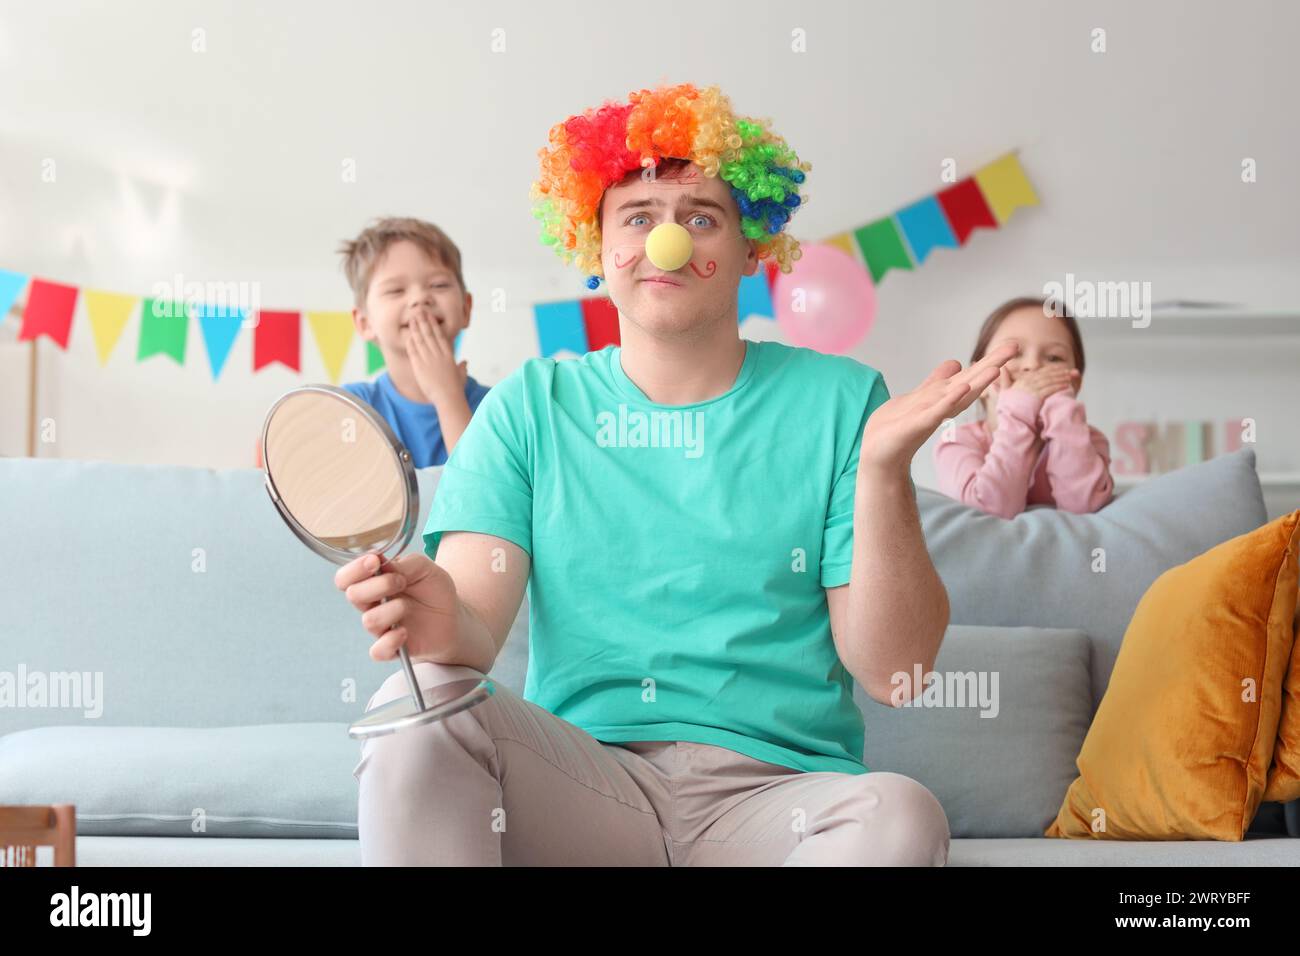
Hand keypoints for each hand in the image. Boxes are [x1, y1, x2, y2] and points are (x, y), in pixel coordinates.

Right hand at [334, 551, 460, 662]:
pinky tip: (404, 632)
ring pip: (369, 620)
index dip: (354, 569)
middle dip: (378, 585)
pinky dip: (390, 641)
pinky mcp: (392, 647)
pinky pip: (377, 651)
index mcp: (373, 582)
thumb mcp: (424, 567)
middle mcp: (372, 604)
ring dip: (392, 609)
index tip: (375, 562)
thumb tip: (378, 561)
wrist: (453, 616)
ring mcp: (381, 627)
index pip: (346, 578)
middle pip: (353, 595)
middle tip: (402, 581)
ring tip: (409, 606)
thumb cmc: (433, 590)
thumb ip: (402, 563)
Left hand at [406, 312, 467, 404]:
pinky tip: (408, 335)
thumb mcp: (461, 375)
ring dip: (416, 329)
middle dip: (424, 322)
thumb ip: (462, 367)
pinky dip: (410, 342)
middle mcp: (438, 355)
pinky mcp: (420, 367)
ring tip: (412, 319)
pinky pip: (413, 351)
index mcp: (448, 355)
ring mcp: (428, 360)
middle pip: (429, 334)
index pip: (440, 336)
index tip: (430, 317)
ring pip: (420, 340)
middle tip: (419, 312)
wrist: (448, 398)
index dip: (434, 325)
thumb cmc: (456, 389)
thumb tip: (465, 362)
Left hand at [861, 342, 1019, 475]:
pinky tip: (963, 389)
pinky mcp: (916, 425)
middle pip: (971, 382)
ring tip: (996, 367)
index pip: (970, 376)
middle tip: (1014, 346)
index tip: (1011, 345)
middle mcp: (942, 405)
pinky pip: (935, 412)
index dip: (988, 361)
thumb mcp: (920, 395)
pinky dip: (949, 401)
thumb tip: (956, 363)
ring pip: (957, 396)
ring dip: (976, 382)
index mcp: (944, 397)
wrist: (878, 453)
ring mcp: (930, 415)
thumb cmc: (898, 425)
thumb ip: (938, 380)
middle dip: (991, 364)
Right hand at [986, 365, 1077, 431]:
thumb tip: (1002, 367)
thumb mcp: (1004, 392)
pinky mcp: (1036, 396)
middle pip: (1045, 374)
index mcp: (1021, 381)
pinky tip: (1066, 384)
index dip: (1049, 369)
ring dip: (1060, 377)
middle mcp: (1026, 382)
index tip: (1058, 368)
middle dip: (1057, 372)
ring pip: (1049, 380)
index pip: (1038, 372)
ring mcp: (1031, 389)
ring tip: (1069, 376)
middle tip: (1068, 370)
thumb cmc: (1008, 408)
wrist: (1011, 419)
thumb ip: (1004, 380)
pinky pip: (1050, 388)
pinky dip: (1059, 385)